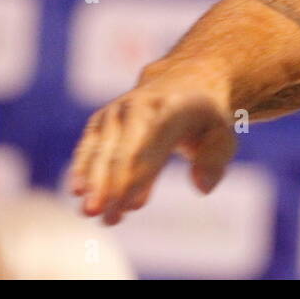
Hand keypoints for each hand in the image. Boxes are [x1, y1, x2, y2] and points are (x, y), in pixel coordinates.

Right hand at [69, 68, 235, 224]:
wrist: (184, 79)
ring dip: (94, 183)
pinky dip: (82, 168)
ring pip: (100, 150)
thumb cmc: (204, 118)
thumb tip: (202, 188)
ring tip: (91, 213)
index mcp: (173, 109)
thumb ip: (215, 160)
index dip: (137, 180)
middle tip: (107, 219)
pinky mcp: (101, 117)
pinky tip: (76, 191)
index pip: (151, 151)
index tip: (129, 208)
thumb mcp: (223, 134)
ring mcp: (117, 110)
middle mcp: (140, 106)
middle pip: (122, 153)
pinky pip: (88, 145)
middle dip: (112, 187)